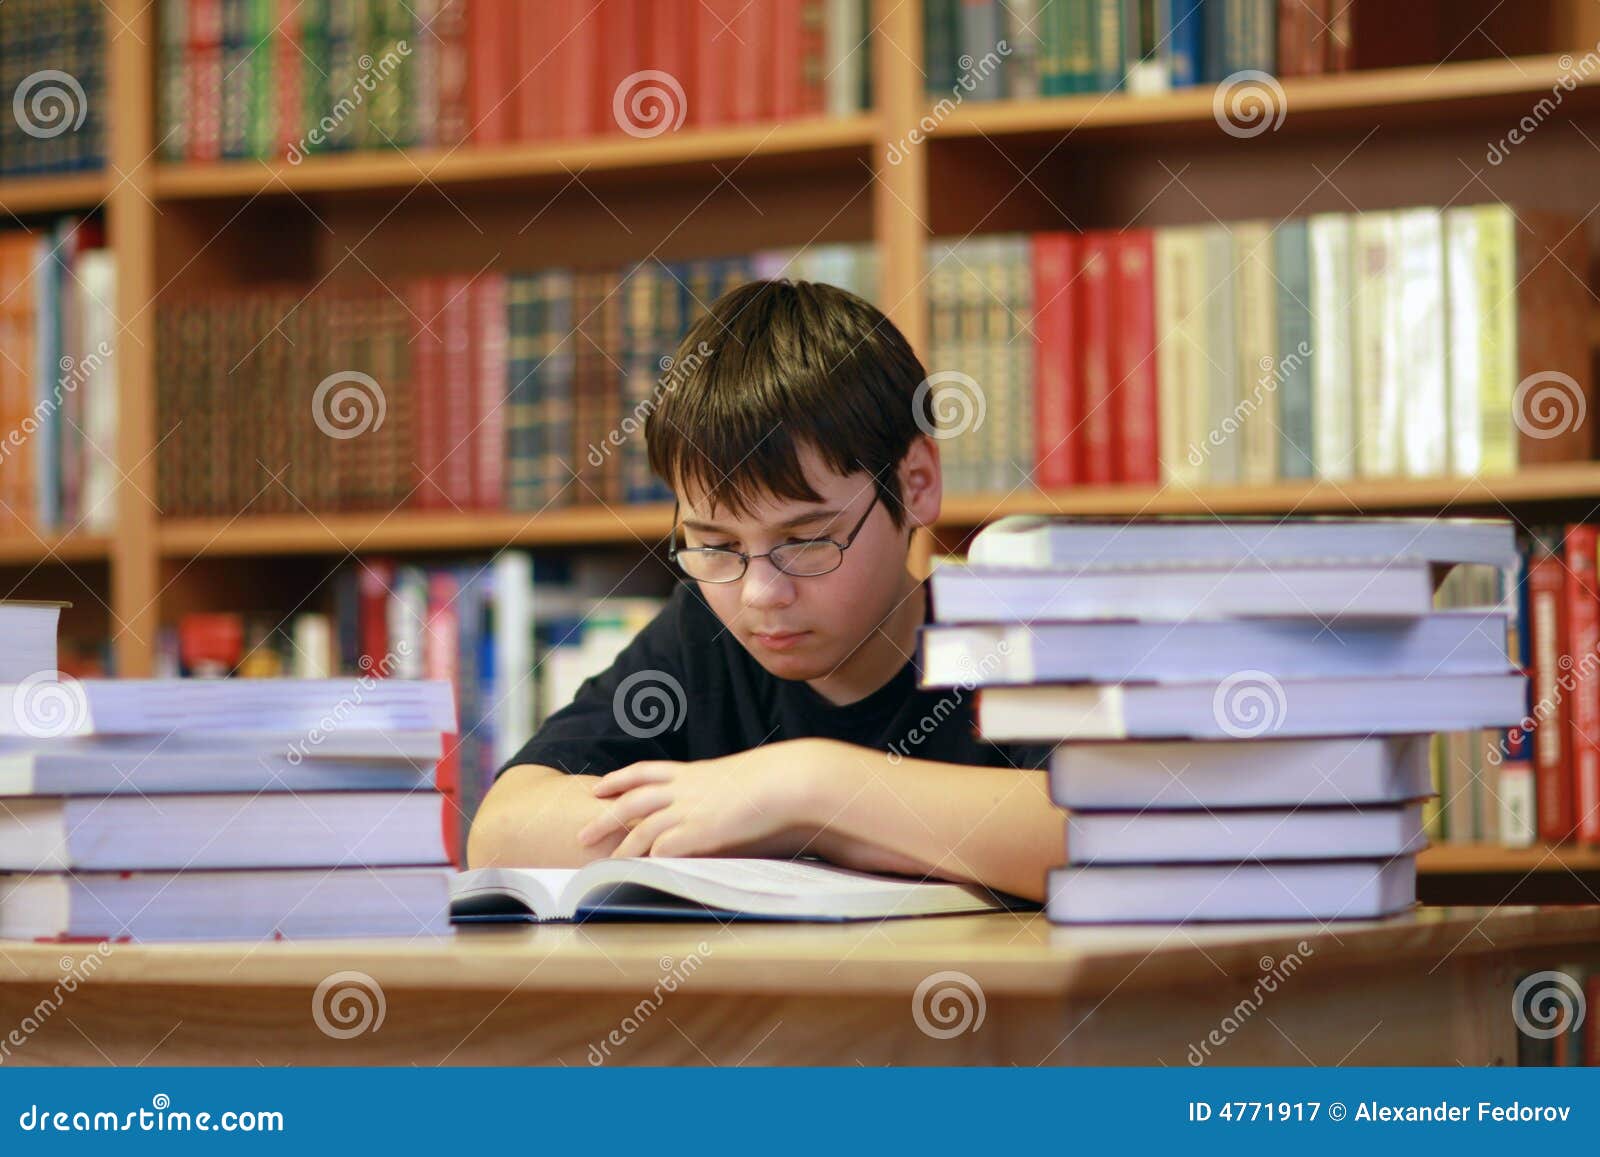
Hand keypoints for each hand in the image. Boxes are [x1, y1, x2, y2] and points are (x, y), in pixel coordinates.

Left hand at [577, 740, 823, 857]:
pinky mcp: (700, 831)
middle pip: (631, 800)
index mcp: (693, 771)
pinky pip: (665, 848)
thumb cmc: (774, 778)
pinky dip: (649, 860)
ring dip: (622, 847)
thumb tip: (722, 799)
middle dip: (605, 817)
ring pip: (642, 828)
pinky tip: (640, 872)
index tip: (600, 786)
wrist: (786, 779)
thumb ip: (721, 789)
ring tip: (605, 864)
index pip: (645, 771)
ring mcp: (690, 809)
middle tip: (582, 834)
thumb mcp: (739, 777)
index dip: (619, 779)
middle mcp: (685, 788)